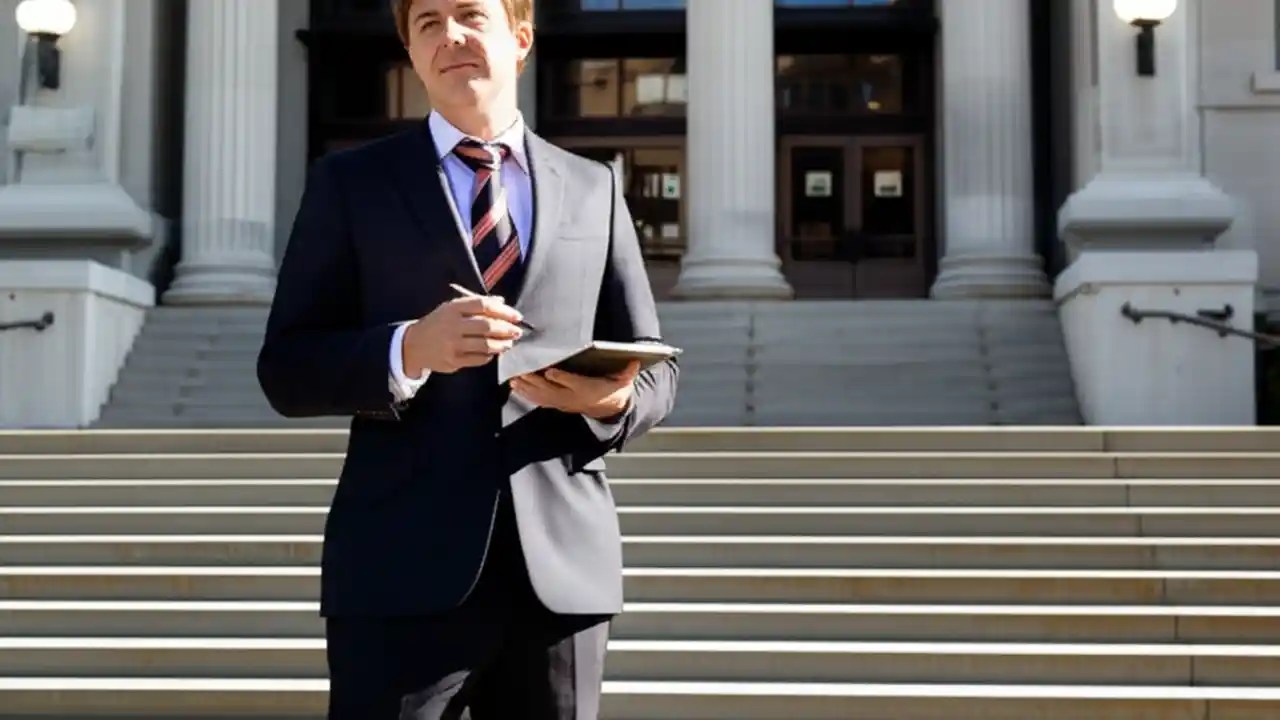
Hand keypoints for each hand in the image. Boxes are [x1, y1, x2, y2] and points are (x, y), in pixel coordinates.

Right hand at [403, 295, 523, 374]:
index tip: (516, 316)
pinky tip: (494, 352)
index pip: (483, 305)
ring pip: (485, 345)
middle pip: (487, 326)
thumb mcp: (452, 309)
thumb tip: (501, 301)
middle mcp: (452, 325)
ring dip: (502, 344)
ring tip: (509, 343)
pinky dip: (490, 355)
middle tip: (517, 331)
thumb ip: (476, 304)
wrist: (413, 345)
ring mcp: (452, 345)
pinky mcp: (453, 361)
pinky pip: (479, 359)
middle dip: (507, 329)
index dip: (503, 310)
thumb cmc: (438, 323)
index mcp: (452, 308)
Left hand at [510, 361, 640, 419]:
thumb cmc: (614, 388)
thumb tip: (635, 360)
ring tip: (513, 379)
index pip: (573, 383)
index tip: (550, 372)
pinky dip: (527, 394)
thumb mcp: (624, 380)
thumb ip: (628, 370)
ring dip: (527, 389)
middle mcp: (573, 398)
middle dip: (535, 382)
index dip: (561, 379)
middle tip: (521, 372)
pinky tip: (516, 387)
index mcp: (588, 389)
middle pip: (551, 391)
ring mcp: (564, 403)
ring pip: (542, 397)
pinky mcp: (557, 404)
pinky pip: (540, 401)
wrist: (610, 408)